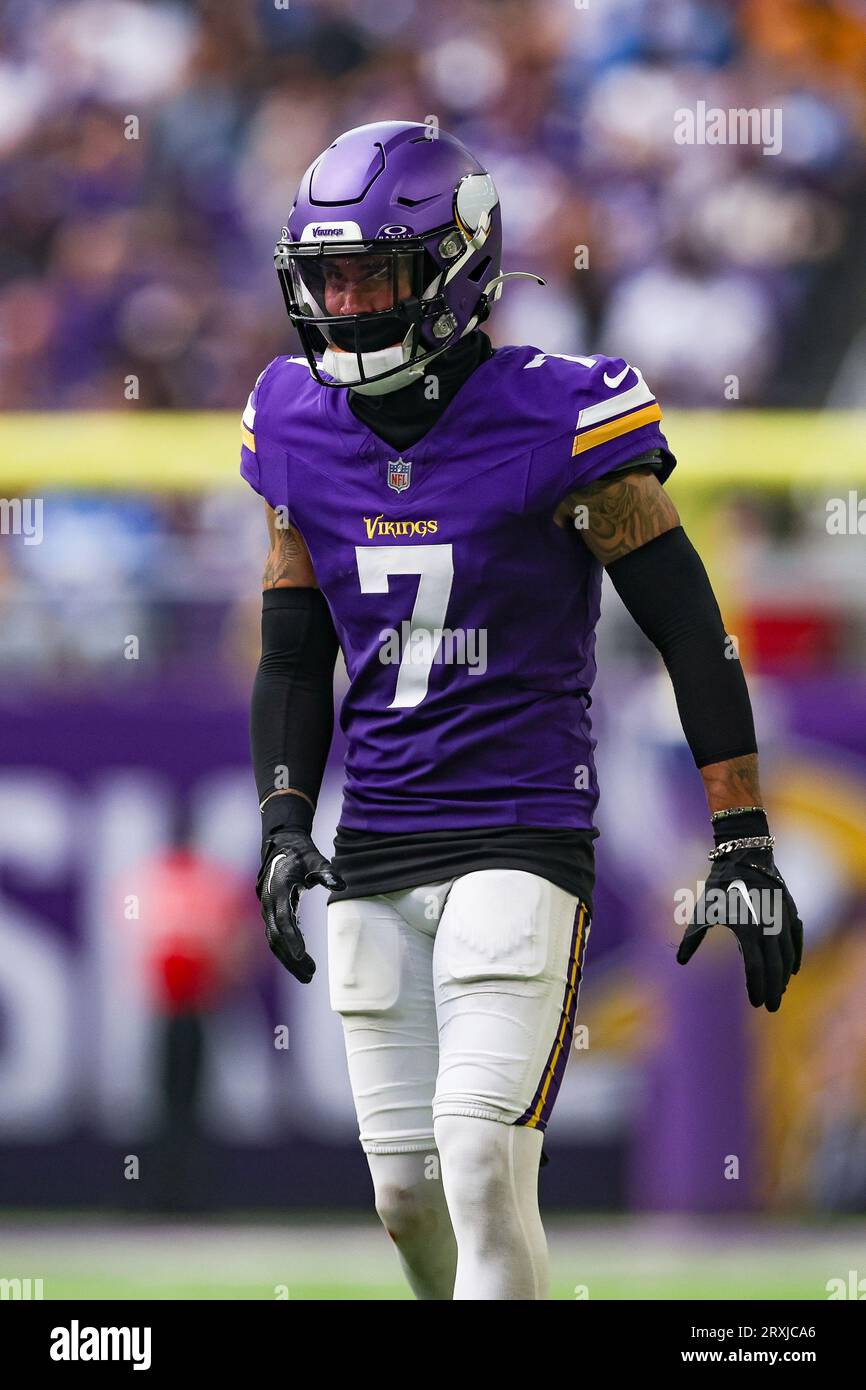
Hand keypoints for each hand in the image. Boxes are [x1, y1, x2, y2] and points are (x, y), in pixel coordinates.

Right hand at [256, 830, 344, 981]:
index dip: (291, 938)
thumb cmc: (300, 852)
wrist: (281, 844)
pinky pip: (276, 936)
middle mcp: (268, 902)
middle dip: (290, 958)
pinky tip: (302, 961)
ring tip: (308, 975)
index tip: (302, 955)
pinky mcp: (272, 912)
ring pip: (274, 940)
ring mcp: (268, 908)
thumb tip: (341, 886)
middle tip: (309, 975)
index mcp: (278, 888)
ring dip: (288, 959)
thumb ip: (326, 871)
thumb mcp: (315, 858)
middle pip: (276, 936)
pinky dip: (287, 950)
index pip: (283, 918)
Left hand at [677, 841, 802, 1011]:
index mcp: (748, 928)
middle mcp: (769, 926)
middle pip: (775, 966)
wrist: (745, 855)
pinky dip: (795, 956)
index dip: (756, 987)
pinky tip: (792, 970)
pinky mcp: (790, 911)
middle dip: (773, 989)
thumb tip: (680, 962)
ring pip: (788, 954)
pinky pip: (796, 939)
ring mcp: (783, 918)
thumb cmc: (720, 885)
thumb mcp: (703, 910)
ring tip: (779, 992)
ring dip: (784, 976)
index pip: (755, 967)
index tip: (755, 1003)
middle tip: (770, 1007)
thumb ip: (693, 938)